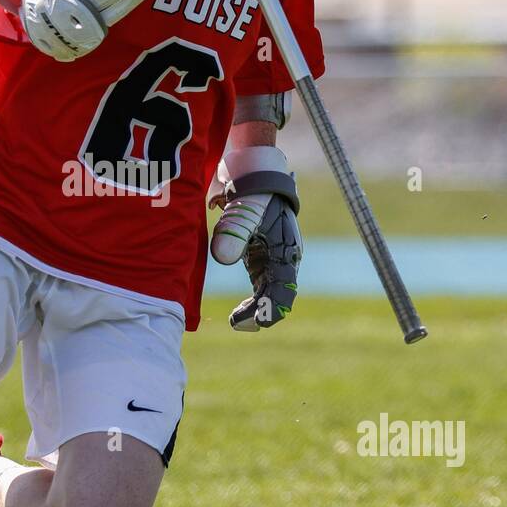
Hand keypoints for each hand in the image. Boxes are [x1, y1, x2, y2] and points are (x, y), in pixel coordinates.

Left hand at [210, 144, 302, 331]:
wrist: (258, 182)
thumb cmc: (254, 196)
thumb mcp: (244, 212)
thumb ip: (234, 233)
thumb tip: (221, 259)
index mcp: (285, 251)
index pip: (284, 287)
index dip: (273, 306)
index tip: (259, 321)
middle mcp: (284, 260)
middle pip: (277, 295)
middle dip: (261, 312)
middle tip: (238, 324)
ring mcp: (274, 262)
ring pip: (269, 294)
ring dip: (255, 310)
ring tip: (235, 321)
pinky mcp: (263, 262)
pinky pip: (261, 288)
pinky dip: (252, 302)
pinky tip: (237, 314)